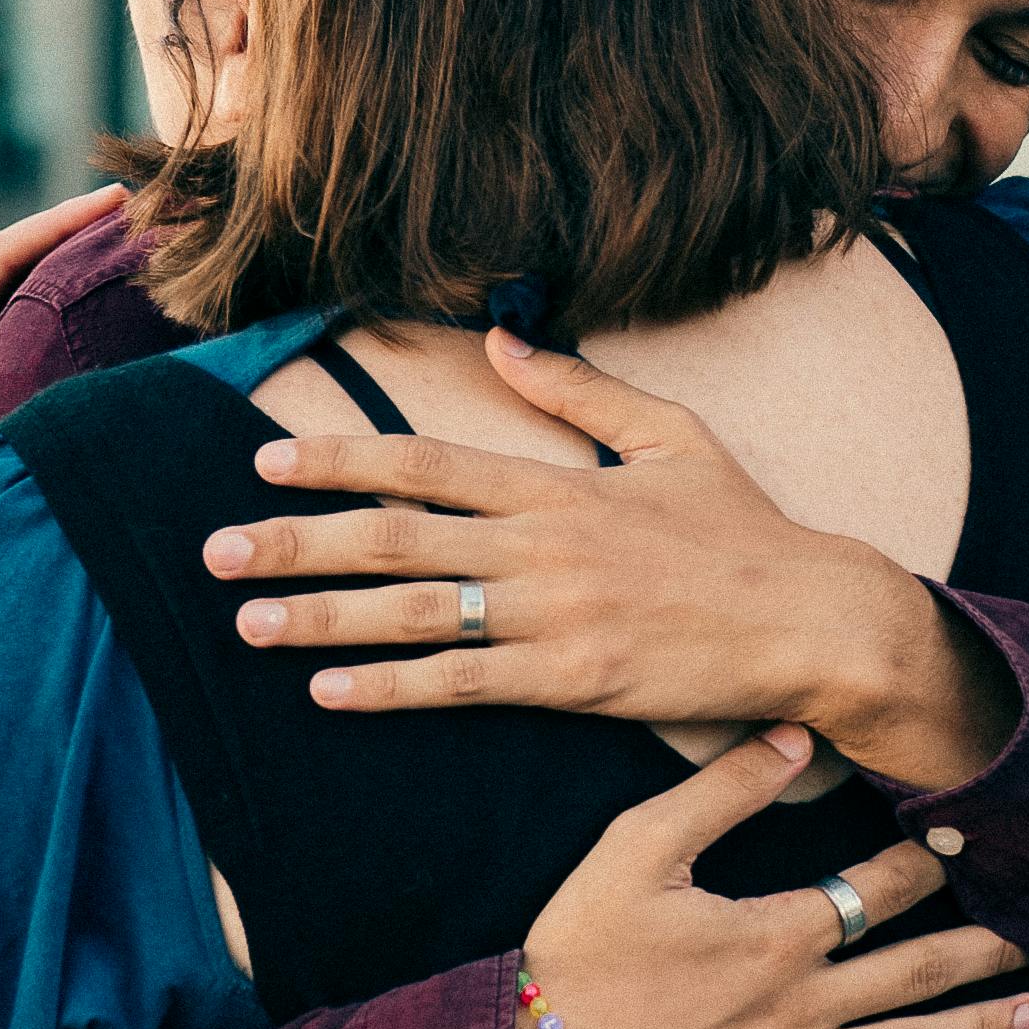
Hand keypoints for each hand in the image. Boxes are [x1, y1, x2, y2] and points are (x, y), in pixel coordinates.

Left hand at [0, 188, 127, 589]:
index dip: (56, 224)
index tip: (115, 198)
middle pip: (2, 266)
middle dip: (63, 234)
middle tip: (131, 211)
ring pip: (4, 297)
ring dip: (54, 268)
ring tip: (114, 250)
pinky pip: (2, 332)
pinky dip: (42, 311)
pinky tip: (72, 321)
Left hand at [206, 325, 1015, 789]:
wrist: (815, 619)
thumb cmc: (744, 532)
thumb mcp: (672, 438)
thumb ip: (580, 391)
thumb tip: (501, 338)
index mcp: (558, 485)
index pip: (424, 462)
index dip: (339, 462)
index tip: (266, 464)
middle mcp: (544, 545)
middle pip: (394, 535)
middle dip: (295, 541)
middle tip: (214, 548)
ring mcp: (556, 616)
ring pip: (414, 613)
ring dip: (320, 617)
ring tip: (244, 620)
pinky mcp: (575, 683)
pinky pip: (463, 685)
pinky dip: (391, 687)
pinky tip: (328, 690)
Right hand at [509, 729, 1028, 1028]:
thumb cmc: (580, 952)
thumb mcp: (638, 848)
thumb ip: (723, 791)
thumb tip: (797, 734)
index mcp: (779, 933)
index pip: (882, 888)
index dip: (935, 861)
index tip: (979, 839)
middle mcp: (805, 1005)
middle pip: (918, 969)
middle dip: (988, 945)